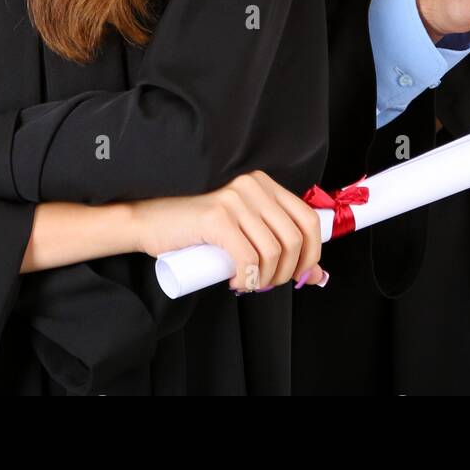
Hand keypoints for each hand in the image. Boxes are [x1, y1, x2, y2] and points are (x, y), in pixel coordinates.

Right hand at [128, 171, 327, 291]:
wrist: (152, 222)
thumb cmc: (198, 231)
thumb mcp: (245, 234)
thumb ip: (279, 248)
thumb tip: (317, 277)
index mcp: (264, 185)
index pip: (308, 219)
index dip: (312, 253)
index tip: (300, 275)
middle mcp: (253, 186)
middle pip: (294, 238)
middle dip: (288, 272)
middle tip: (267, 284)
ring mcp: (235, 199)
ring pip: (273, 251)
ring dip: (267, 280)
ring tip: (251, 284)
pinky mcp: (217, 217)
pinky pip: (248, 258)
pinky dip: (248, 279)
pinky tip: (237, 282)